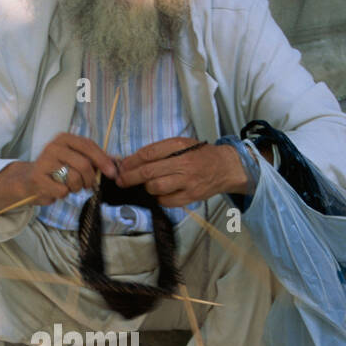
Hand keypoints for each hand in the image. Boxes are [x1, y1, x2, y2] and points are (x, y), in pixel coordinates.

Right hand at [0, 134, 116, 209]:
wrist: (29, 181)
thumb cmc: (57, 171)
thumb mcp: (76, 160)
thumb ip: (95, 160)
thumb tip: (117, 163)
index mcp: (65, 138)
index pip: (89, 146)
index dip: (103, 161)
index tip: (112, 174)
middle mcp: (54, 146)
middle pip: (84, 165)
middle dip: (90, 179)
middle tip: (88, 186)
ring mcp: (44, 161)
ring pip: (74, 179)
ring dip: (77, 188)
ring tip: (69, 186)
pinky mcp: (38, 178)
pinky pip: (62, 190)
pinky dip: (64, 194)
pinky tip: (57, 189)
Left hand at [116, 136, 249, 206]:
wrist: (224, 167)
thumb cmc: (199, 155)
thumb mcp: (181, 144)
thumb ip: (159, 151)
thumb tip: (132, 161)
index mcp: (179, 146)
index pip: (148, 154)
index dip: (131, 162)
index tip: (122, 167)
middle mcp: (183, 163)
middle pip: (149, 172)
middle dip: (130, 178)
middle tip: (121, 181)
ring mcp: (188, 181)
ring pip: (156, 187)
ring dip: (146, 187)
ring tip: (145, 186)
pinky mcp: (191, 196)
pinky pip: (166, 201)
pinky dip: (158, 198)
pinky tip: (159, 194)